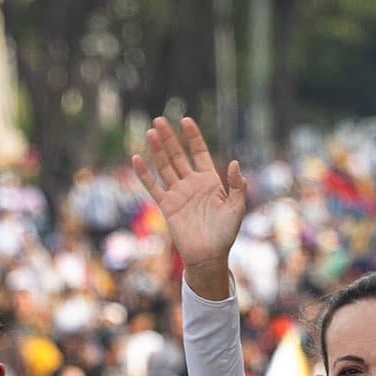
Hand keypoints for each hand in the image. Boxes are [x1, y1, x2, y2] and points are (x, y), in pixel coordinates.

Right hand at [132, 117, 248, 290]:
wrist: (209, 255)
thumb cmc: (226, 233)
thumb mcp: (237, 207)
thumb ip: (237, 185)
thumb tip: (235, 163)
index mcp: (210, 181)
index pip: (199, 153)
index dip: (193, 137)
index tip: (186, 120)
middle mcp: (191, 184)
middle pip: (178, 155)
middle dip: (170, 138)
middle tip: (160, 120)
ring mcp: (177, 193)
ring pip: (164, 166)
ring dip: (157, 150)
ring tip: (151, 132)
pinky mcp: (166, 206)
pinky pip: (153, 187)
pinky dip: (144, 174)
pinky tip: (137, 158)